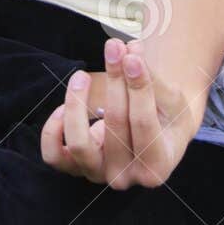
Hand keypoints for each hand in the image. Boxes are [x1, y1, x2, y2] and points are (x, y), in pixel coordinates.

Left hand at [40, 39, 197, 189]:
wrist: (156, 134)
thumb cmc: (167, 114)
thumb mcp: (170, 98)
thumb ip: (151, 78)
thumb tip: (131, 50)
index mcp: (157, 167)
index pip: (143, 122)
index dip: (137, 87)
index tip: (132, 55)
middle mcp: (127, 177)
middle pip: (114, 126)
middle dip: (114, 81)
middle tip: (114, 47)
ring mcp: (100, 174)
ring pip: (79, 145)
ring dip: (77, 105)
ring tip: (82, 75)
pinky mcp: (77, 167)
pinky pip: (54, 156)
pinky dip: (53, 131)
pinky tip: (63, 106)